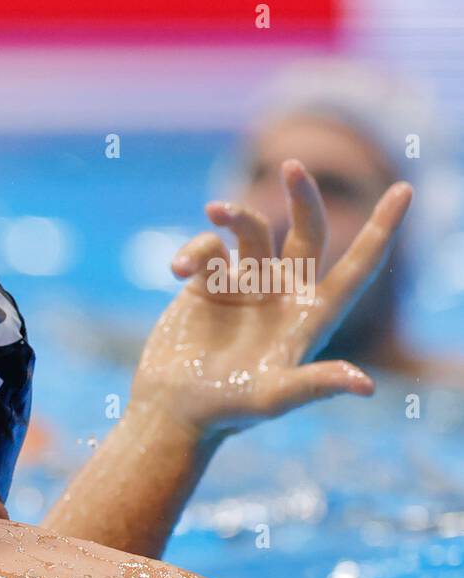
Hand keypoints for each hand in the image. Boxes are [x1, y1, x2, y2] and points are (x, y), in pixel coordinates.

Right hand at [130, 160, 412, 437]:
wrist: (172, 409)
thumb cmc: (226, 411)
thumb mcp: (272, 399)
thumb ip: (315, 386)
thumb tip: (365, 385)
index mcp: (310, 318)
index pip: (357, 268)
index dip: (381, 230)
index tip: (405, 189)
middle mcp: (282, 295)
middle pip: (308, 232)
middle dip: (304, 197)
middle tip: (292, 165)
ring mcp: (244, 287)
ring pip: (250, 231)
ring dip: (235, 214)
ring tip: (216, 211)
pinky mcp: (206, 285)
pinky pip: (207, 248)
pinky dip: (194, 250)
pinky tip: (177, 270)